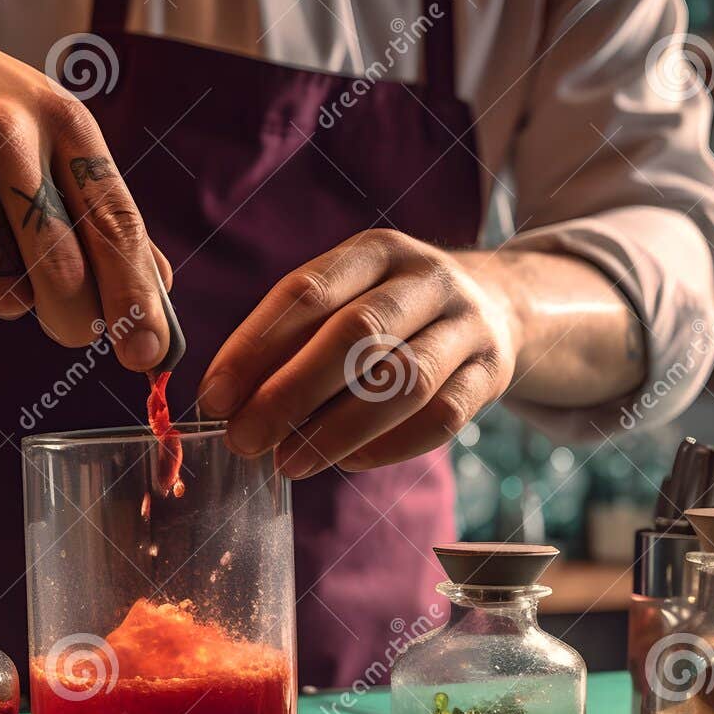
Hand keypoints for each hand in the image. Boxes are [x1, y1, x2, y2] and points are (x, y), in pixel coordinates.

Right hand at [0, 0, 171, 364]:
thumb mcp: (54, 133)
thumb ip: (104, 209)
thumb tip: (157, 290)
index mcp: (65, 121)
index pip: (115, 222)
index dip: (136, 296)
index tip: (149, 353)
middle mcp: (9, 136)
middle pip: (61, 271)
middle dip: (75, 323)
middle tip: (74, 332)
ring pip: (2, 288)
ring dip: (13, 300)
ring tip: (2, 260)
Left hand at [198, 230, 518, 477]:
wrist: (499, 303)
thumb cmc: (394, 310)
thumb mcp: (350, 295)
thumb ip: (295, 337)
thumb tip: (229, 401)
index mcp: (376, 250)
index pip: (306, 292)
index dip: (254, 347)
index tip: (214, 399)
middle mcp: (427, 278)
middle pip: (356, 334)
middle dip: (290, 392)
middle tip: (244, 439)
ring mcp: (467, 325)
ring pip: (403, 381)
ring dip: (336, 429)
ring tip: (288, 463)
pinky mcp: (492, 373)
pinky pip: (442, 418)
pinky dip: (389, 446)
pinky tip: (347, 462)